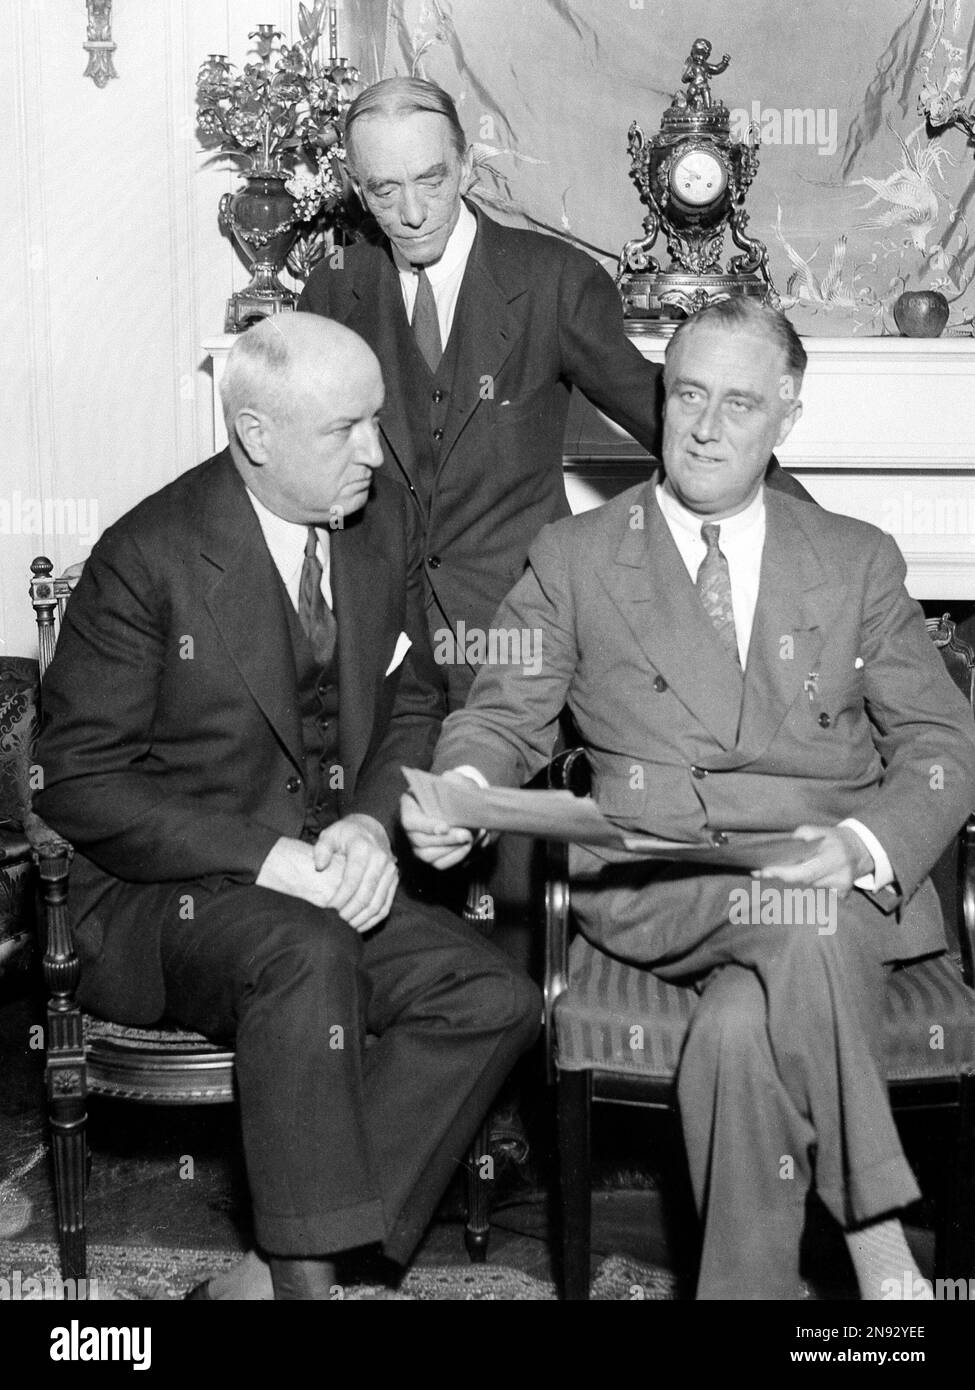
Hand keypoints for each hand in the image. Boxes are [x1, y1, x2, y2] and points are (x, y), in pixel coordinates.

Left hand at [256, 815, 397, 932]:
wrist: (369, 829)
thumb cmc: (345, 834)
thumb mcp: (330, 834)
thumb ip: (322, 848)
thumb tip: (320, 866)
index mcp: (363, 848)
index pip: (352, 880)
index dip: (340, 899)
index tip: (327, 910)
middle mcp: (381, 860)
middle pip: (366, 895)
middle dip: (349, 913)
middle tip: (335, 924)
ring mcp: (391, 871)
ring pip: (378, 904)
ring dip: (361, 919)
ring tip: (345, 928)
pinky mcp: (394, 880)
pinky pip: (386, 905)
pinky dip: (373, 920)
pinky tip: (359, 926)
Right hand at [401, 770, 480, 869]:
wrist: (464, 806)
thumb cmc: (455, 791)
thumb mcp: (454, 781)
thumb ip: (452, 779)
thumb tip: (449, 779)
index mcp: (409, 807)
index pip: (410, 821)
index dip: (426, 826)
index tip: (445, 827)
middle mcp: (410, 829)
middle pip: (420, 841)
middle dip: (445, 840)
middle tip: (466, 834)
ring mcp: (418, 846)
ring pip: (428, 855)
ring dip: (450, 849)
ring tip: (469, 840)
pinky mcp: (431, 857)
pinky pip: (439, 864)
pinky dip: (454, 857)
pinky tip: (466, 847)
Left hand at [754, 824, 873, 896]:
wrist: (862, 847)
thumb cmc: (834, 838)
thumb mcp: (818, 830)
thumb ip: (800, 835)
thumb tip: (780, 847)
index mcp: (831, 855)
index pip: (802, 871)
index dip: (781, 874)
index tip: (762, 872)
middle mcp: (838, 873)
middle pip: (804, 883)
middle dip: (784, 878)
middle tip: (765, 873)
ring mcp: (842, 885)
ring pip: (810, 888)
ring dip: (798, 882)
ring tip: (787, 873)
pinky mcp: (845, 893)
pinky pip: (821, 896)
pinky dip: (812, 889)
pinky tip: (810, 881)